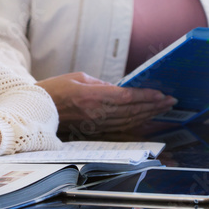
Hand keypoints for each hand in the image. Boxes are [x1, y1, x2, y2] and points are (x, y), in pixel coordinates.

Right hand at [36, 72, 175, 136]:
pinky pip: (120, 130)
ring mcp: (96, 124)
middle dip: (154, 106)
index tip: (161, 94)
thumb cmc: (55, 90)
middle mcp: (96, 113)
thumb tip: (120, 89)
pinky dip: (136, 126)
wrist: (37, 109)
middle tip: (171, 101)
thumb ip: (102, 84)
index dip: (146, 96)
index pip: (126, 97)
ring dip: (149, 116)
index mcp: (93, 96)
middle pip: (132, 111)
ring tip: (164, 110)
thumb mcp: (79, 78)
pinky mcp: (94, 131)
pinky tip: (148, 123)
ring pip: (129, 121)